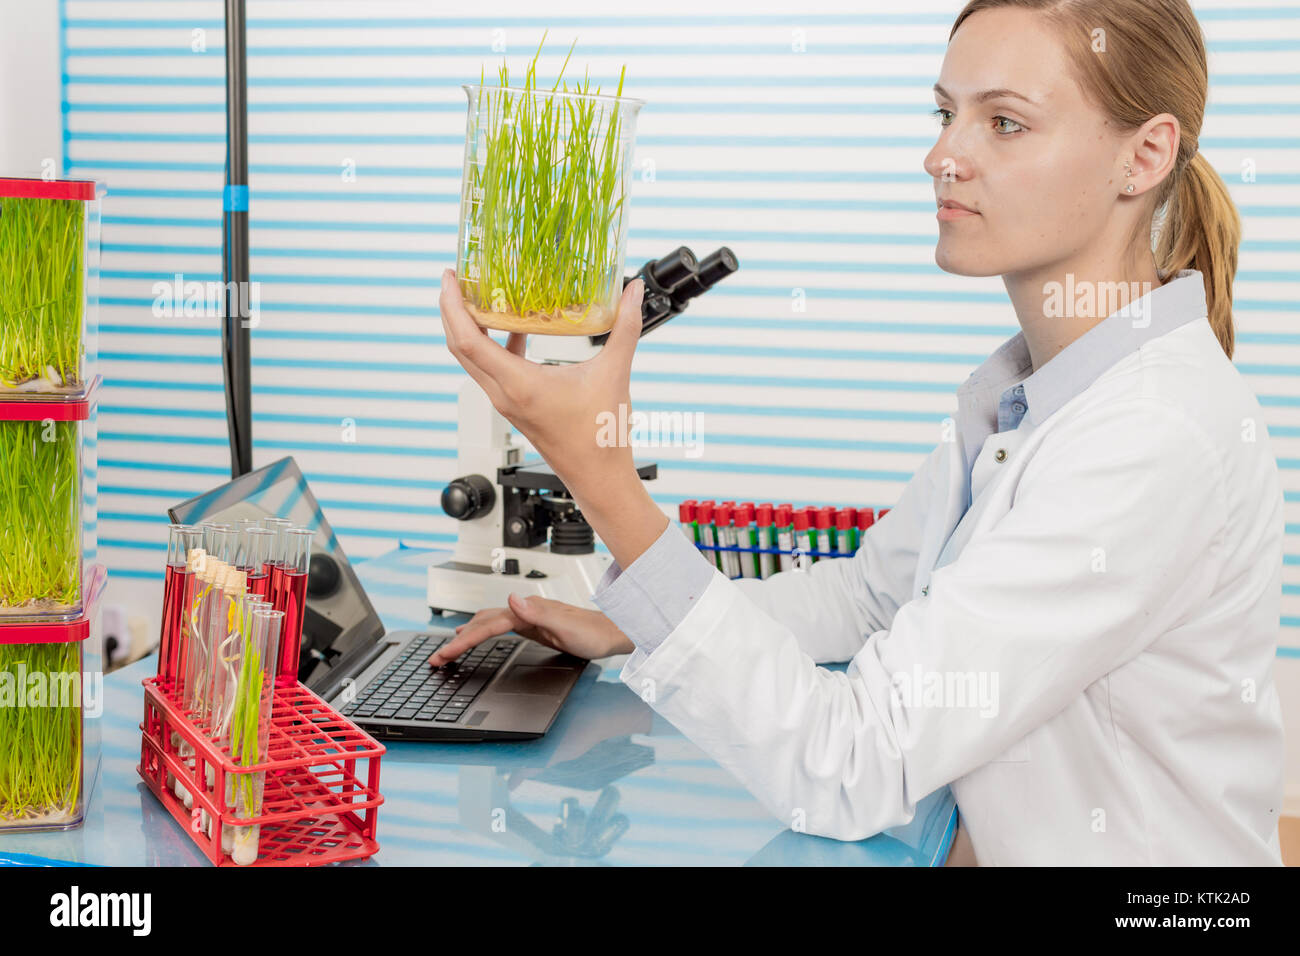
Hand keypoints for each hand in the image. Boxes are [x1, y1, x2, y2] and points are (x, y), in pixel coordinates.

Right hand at [427, 593, 634, 666]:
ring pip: (490, 623)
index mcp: (530, 612)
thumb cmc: (594, 633)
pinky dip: (484, 633)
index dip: (465, 639)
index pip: (488, 625)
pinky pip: (501, 628)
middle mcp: (527, 611)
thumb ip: (538, 613)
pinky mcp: (535, 626)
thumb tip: (511, 599)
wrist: (613, 633)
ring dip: (468, 634)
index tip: (446, 653)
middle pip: (484, 622)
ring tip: (449, 646)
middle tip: (438, 657)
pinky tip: (481, 637)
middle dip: (458, 639)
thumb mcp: (567, 626)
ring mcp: (530, 618)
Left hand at [439, 270, 643, 486]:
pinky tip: (515, 329)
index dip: (453, 305)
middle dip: (451, 309)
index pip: (467, 340)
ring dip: (468, 328)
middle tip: (456, 277)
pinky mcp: (515, 406)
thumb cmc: (601, 437)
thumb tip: (632, 293)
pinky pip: (491, 369)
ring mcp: (506, 402)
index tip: (451, 277)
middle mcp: (504, 394)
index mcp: (518, 385)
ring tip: (478, 297)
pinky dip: (493, 345)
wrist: (598, 477)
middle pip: (458, 346)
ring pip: (472, 359)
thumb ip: (625, 329)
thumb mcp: (615, 374)